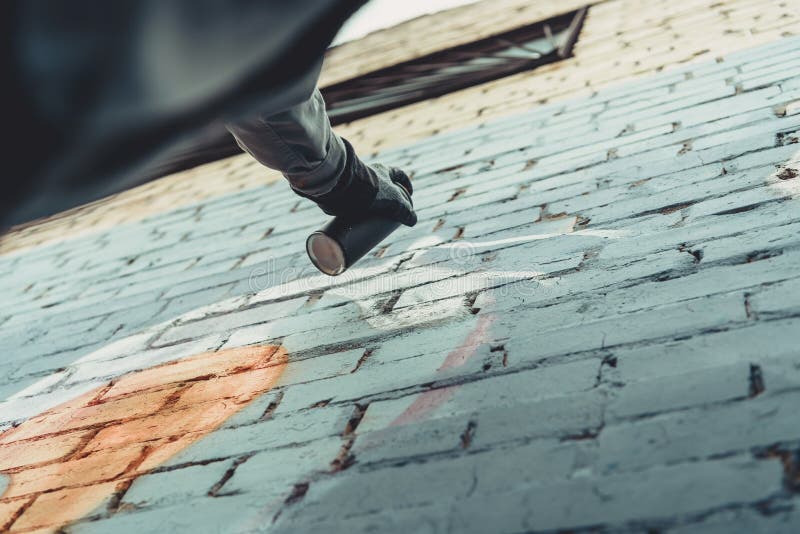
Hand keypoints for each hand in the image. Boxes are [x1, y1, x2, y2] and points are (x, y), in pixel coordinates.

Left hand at [292, 137, 416, 226]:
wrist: (344, 187)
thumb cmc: (372, 190)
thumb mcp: (394, 202)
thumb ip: (405, 211)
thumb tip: (413, 221)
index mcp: (383, 171)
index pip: (399, 174)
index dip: (406, 184)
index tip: (410, 194)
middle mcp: (370, 174)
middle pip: (383, 185)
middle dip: (388, 198)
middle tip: (393, 212)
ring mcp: (357, 182)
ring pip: (367, 194)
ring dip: (372, 204)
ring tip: (376, 219)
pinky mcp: (345, 191)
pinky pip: (353, 200)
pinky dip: (358, 209)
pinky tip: (360, 219)